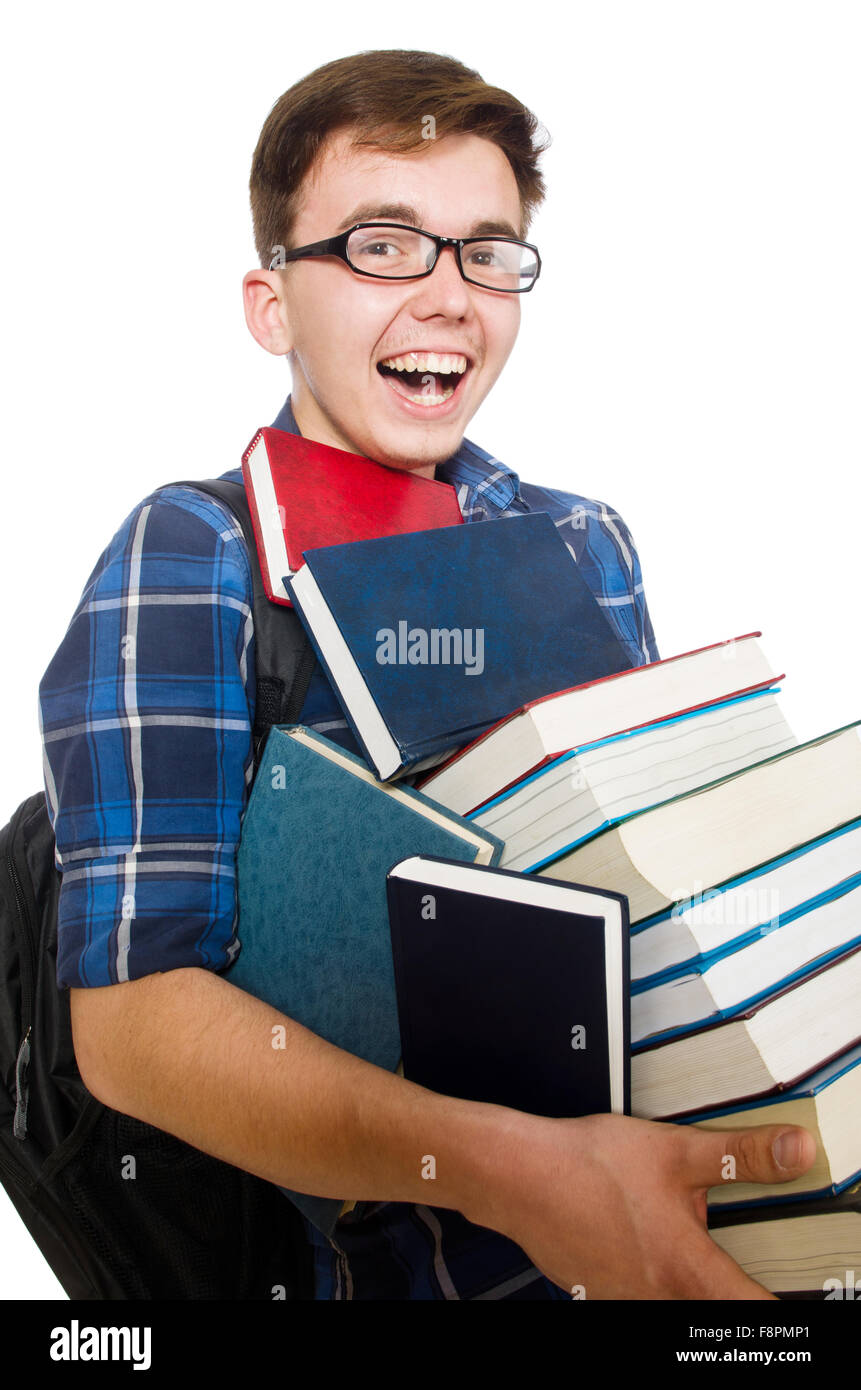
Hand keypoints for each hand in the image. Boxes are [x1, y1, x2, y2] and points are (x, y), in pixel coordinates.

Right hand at [470, 1111, 816, 1298]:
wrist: (518, 1175)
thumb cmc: (589, 1165)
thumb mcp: (676, 1149)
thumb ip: (742, 1156)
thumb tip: (796, 1152)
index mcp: (686, 1270)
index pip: (752, 1312)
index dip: (774, 1309)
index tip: (783, 1299)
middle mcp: (657, 1297)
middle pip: (708, 1309)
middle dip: (720, 1282)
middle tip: (711, 1244)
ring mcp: (623, 1299)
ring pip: (667, 1299)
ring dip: (676, 1275)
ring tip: (658, 1229)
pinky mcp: (595, 1293)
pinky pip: (633, 1291)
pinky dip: (640, 1269)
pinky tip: (625, 1230)